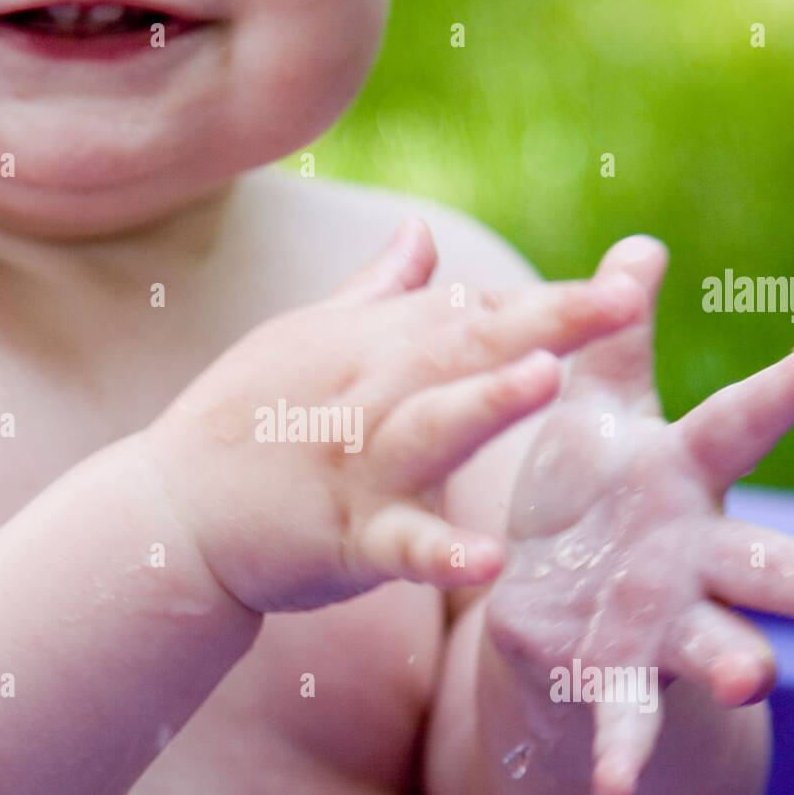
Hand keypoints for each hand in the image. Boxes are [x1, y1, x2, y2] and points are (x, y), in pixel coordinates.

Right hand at [144, 220, 645, 612]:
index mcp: (366, 349)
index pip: (467, 314)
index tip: (626, 281)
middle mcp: (366, 396)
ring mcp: (354, 466)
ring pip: (430, 428)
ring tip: (549, 376)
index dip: (546, 301)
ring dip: (487, 402)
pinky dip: (441, 554)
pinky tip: (491, 561)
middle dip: (547, 322)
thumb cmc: (238, 424)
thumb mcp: (302, 340)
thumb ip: (374, 294)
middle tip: (624, 299)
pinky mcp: (342, 538)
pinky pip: (398, 549)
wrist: (167, 515)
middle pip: (463, 348)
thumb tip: (420, 232)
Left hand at [484, 235, 793, 794]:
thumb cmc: (584, 491)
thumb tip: (639, 246)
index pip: (739, 427)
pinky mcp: (608, 671)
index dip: (787, 390)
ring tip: (755, 681)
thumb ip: (612, 339)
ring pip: (710, 644)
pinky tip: (607, 789)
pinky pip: (619, 714)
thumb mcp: (591, 411)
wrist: (552, 588)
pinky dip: (617, 749)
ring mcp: (657, 620)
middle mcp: (688, 554)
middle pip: (762, 560)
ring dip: (733, 662)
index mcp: (679, 478)